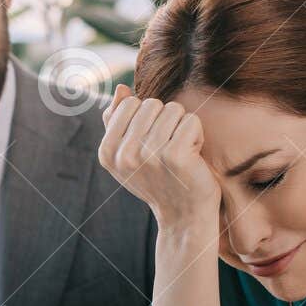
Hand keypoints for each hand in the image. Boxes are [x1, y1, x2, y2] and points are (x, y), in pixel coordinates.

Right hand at [98, 85, 220, 226]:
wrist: (184, 216)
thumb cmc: (159, 179)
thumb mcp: (131, 154)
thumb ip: (119, 122)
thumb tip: (121, 89)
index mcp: (107, 152)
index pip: (130, 104)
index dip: (147, 118)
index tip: (151, 144)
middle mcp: (124, 154)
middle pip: (151, 103)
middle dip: (166, 121)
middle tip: (168, 150)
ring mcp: (149, 155)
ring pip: (173, 109)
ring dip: (182, 128)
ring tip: (181, 153)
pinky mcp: (175, 155)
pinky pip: (191, 121)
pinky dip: (197, 136)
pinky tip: (193, 158)